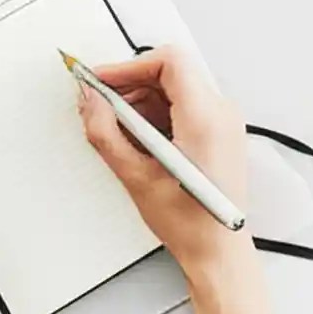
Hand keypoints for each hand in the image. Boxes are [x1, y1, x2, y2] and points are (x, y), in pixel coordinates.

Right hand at [77, 45, 273, 313]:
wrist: (218, 251)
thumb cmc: (190, 224)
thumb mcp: (135, 176)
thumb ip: (105, 132)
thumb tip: (89, 100)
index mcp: (206, 119)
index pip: (168, 61)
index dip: (128, 66)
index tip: (102, 80)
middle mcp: (221, 113)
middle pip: (169, 72)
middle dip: (130, 85)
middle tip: (102, 104)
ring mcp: (223, 121)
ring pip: (173, 87)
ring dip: (140, 102)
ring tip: (119, 131)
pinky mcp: (218, 130)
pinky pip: (182, 104)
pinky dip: (154, 114)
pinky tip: (139, 141)